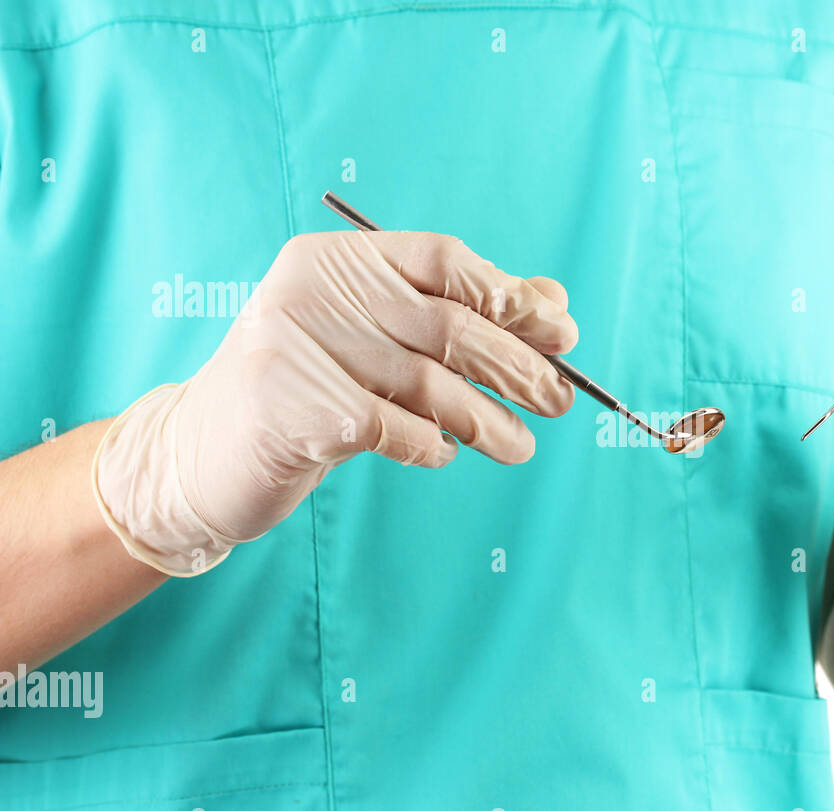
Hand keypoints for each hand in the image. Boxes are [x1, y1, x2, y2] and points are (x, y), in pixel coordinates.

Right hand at [93, 230, 577, 575]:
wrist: (197, 456)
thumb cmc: (308, 392)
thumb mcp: (378, 343)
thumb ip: (455, 315)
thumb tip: (554, 302)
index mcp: (335, 259)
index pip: (443, 258)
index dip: (509, 294)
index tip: (562, 331)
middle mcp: (313, 291)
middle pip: (448, 323)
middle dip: (517, 365)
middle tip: (562, 400)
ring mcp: (298, 348)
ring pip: (430, 383)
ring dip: (488, 421)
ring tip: (521, 446)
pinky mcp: (295, 411)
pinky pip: (395, 429)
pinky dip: (429, 445)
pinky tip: (441, 454)